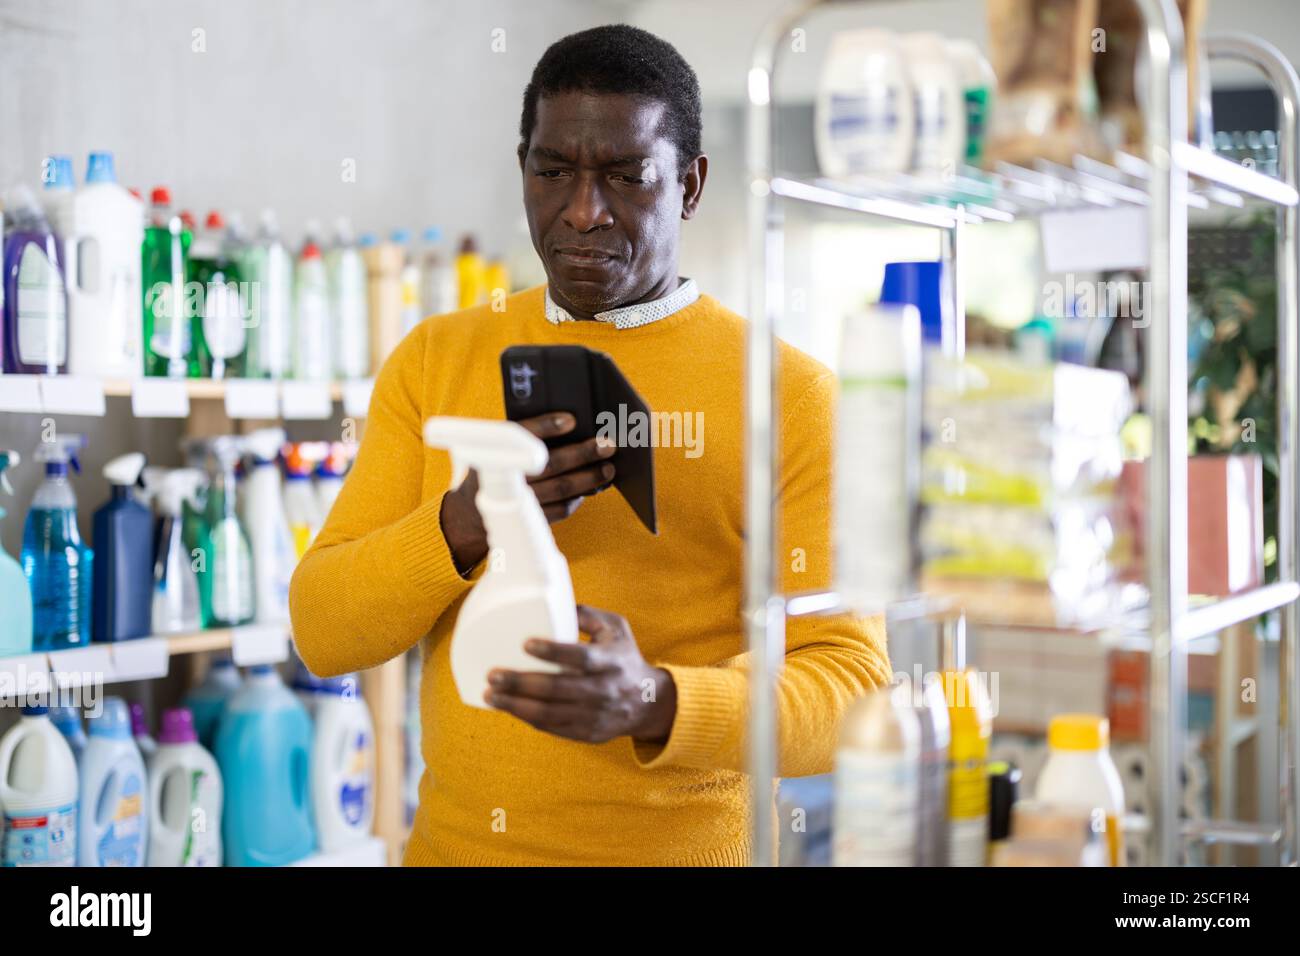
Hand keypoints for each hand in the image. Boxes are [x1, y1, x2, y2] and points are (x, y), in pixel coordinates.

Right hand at [440, 412, 616, 573]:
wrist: (465, 516)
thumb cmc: (488, 471)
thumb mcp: (492, 450)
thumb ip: (519, 437)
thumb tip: (570, 426)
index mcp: (490, 453)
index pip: (518, 435)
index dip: (545, 426)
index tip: (570, 419)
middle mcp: (503, 479)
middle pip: (550, 464)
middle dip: (583, 453)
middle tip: (607, 444)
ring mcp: (517, 504)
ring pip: (561, 489)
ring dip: (589, 478)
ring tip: (608, 468)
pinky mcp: (528, 522)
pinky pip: (560, 510)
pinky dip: (577, 499)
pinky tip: (590, 488)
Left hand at [484, 605, 676, 744]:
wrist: (648, 703)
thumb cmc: (624, 658)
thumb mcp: (615, 628)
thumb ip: (587, 615)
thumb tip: (554, 603)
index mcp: (611, 661)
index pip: (580, 657)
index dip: (553, 651)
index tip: (526, 644)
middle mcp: (604, 690)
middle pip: (558, 688)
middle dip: (521, 683)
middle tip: (493, 675)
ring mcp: (594, 715)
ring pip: (549, 713)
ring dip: (516, 705)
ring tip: (490, 695)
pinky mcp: (586, 733)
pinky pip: (551, 728)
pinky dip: (527, 718)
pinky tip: (508, 707)